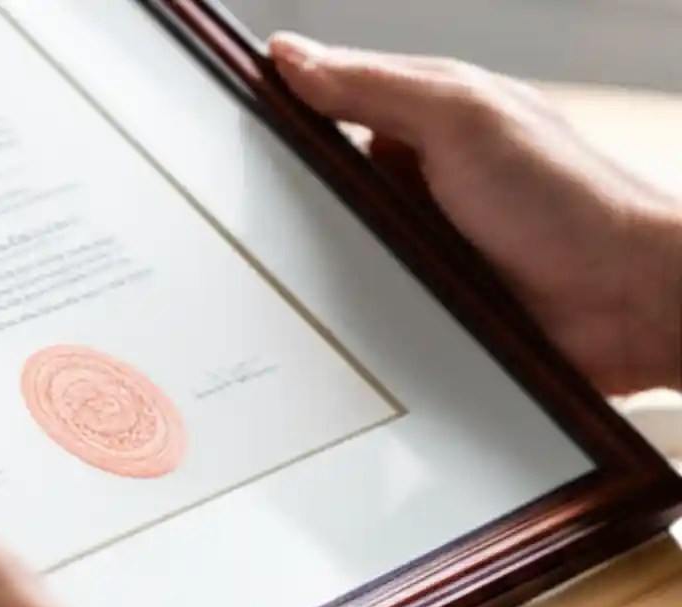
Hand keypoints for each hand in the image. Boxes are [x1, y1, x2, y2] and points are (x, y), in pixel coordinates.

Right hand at [269, 33, 681, 393]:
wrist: (626, 303)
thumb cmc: (564, 199)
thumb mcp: (461, 118)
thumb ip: (374, 85)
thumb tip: (291, 53)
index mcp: (427, 119)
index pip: (330, 100)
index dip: (281, 107)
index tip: (225, 118)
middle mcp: (418, 178)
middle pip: (321, 178)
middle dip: (284, 192)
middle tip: (235, 203)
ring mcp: (417, 241)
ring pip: (330, 242)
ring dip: (309, 254)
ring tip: (271, 263)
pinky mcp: (420, 300)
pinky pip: (356, 298)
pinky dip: (338, 302)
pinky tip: (315, 309)